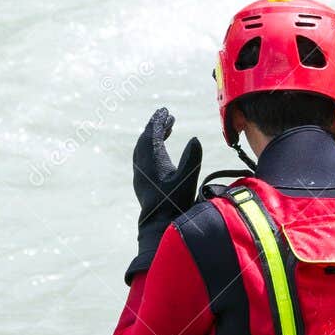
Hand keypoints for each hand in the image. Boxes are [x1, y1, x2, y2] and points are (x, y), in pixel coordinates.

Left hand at [133, 107, 201, 227]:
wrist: (158, 224)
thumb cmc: (175, 202)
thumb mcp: (188, 179)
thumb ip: (192, 158)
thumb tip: (195, 139)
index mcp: (152, 160)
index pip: (152, 134)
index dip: (158, 121)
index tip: (165, 111)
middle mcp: (142, 165)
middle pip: (146, 138)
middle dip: (156, 126)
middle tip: (167, 117)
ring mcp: (140, 173)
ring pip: (143, 148)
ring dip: (153, 136)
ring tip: (166, 130)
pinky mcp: (141, 181)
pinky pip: (142, 157)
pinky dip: (150, 148)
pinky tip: (160, 150)